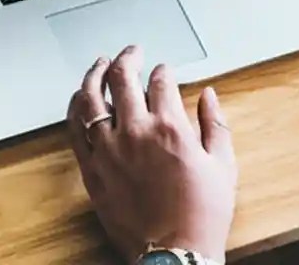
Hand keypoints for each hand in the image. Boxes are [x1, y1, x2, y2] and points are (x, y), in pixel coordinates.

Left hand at [67, 46, 236, 263]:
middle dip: (128, 58)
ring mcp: (109, 149)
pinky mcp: (91, 169)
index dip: (163, 70)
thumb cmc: (201, 215)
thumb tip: (208, 95)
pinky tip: (80, 97)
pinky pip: (75, 128)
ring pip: (91, 96)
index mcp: (171, 128)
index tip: (164, 70)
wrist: (173, 254)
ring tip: (99, 63)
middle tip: (132, 52)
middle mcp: (136, 132)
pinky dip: (76, 106)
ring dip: (94, 73)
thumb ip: (215, 124)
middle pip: (123, 77)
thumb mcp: (223, 165)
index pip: (161, 81)